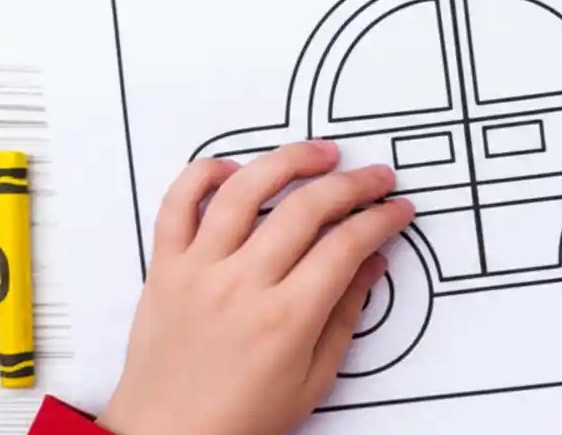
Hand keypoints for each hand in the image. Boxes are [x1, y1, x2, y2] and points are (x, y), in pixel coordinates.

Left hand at [97, 141, 414, 434]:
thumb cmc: (238, 420)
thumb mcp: (311, 380)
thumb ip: (344, 316)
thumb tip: (372, 265)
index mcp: (284, 320)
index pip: (346, 246)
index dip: (381, 220)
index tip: (396, 210)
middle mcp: (241, 286)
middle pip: (306, 208)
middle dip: (353, 184)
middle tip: (374, 177)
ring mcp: (199, 271)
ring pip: (245, 190)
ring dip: (289, 160)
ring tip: (320, 153)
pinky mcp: (165, 267)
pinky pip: (177, 204)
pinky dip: (203, 175)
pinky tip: (234, 168)